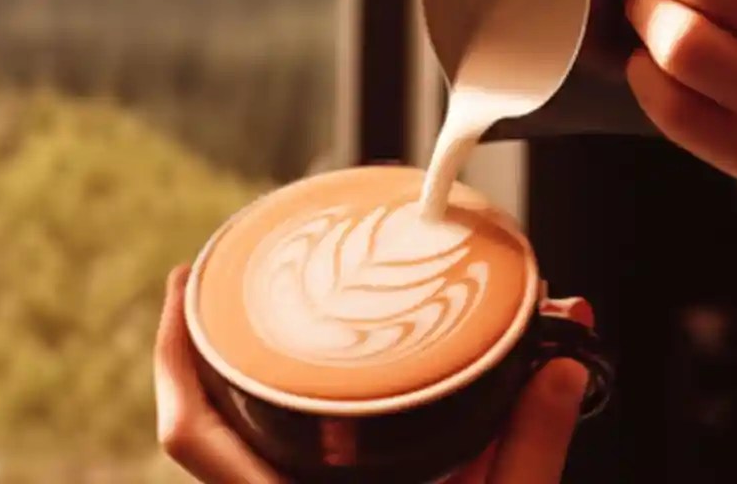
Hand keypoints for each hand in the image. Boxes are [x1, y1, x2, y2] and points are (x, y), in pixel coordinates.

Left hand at [155, 265, 594, 482]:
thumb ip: (530, 445)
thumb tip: (564, 364)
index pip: (193, 434)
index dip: (172, 353)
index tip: (185, 283)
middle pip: (196, 425)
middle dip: (198, 347)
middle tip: (218, 277)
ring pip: (223, 444)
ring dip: (227, 380)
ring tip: (249, 314)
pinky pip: (253, 459)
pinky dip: (260, 411)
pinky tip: (291, 381)